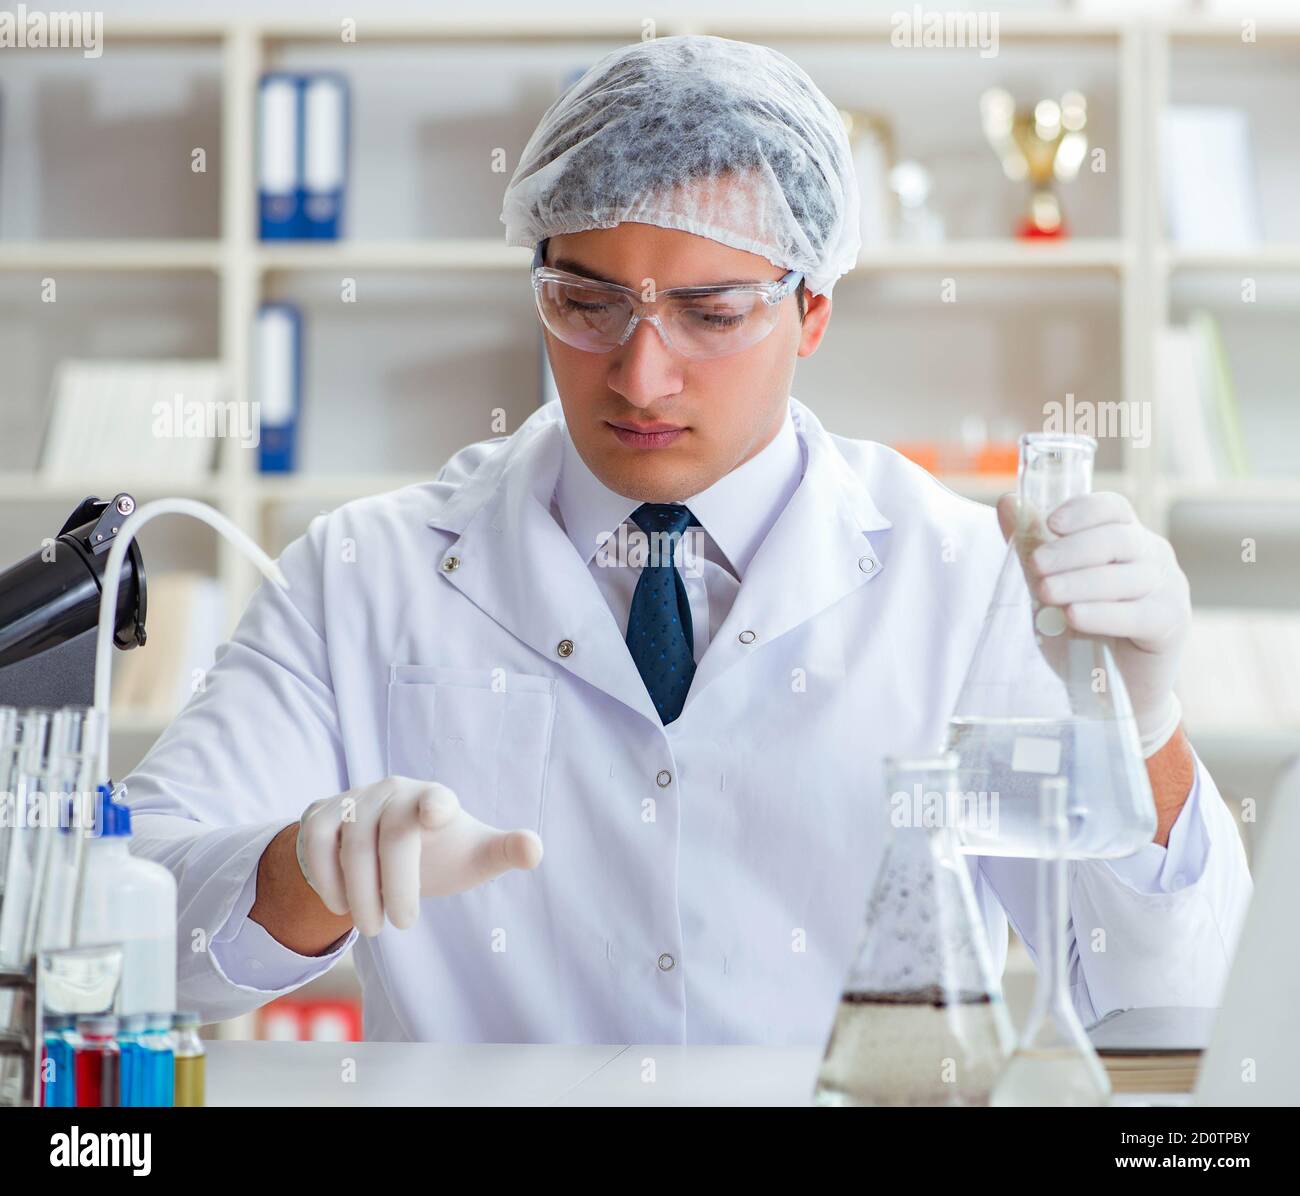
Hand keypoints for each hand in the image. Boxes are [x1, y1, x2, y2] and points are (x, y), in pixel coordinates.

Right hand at [295, 776, 543, 935]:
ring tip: (373, 926)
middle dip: (394, 886)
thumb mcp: (474, 856)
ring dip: (358, 892)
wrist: (385, 851)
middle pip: (388, 837)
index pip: (435, 797)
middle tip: (402, 926)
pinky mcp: (321, 813)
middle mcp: (393, 791)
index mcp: (434, 798)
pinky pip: (314, 843)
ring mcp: (354, 799)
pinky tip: (341, 905)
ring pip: (347, 843)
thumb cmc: (439, 853)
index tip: (437, 813)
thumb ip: (506, 852)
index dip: (435, 804)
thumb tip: (536, 850)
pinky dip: (325, 878)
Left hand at [997, 491, 1189, 755]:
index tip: (1052, 523)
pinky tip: (1075, 615)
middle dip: (1072, 550)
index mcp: (1124, 538)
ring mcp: (1168, 587)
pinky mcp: (1171, 623)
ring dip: (1082, 581)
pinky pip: (1139, 613)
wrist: (1108, 688)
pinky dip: (1104, 614)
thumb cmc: (1079, 631)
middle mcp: (1152, 555)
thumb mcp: (1047, 588)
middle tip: (1037, 566)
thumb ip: (1031, 548)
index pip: (1113, 509)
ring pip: (1128, 575)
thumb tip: (1007, 502)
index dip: (1084, 510)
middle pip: (1118, 538)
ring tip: (1046, 592)